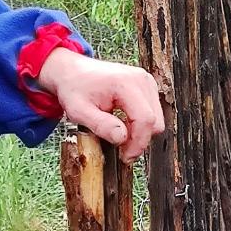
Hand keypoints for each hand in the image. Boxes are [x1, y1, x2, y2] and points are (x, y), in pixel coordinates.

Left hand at [38, 48, 164, 163]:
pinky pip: (153, 113)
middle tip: (120, 149)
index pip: (145, 119)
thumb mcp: (79, 111)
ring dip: (140, 133)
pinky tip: (123, 124)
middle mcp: (141, 80)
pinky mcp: (147, 86)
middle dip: (139, 141)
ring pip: (156, 120)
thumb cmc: (74, 89)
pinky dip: (140, 124)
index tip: (125, 157)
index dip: (138, 144)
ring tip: (118, 134)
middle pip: (155, 122)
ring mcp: (146, 82)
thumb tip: (122, 139)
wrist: (73, 72)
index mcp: (125, 83)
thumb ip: (101, 125)